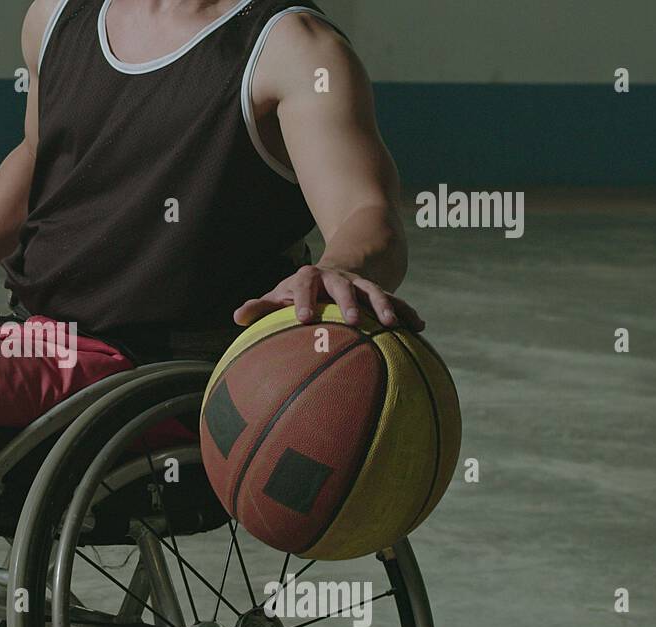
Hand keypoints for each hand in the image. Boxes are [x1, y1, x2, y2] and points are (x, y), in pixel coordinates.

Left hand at [234, 264, 423, 330]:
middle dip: (347, 301)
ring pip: (373, 291)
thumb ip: (261, 307)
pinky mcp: (378, 294)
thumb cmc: (300, 292)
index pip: (304, 283)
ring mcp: (360, 284)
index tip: (303, 319)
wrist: (334, 271)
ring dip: (382, 306)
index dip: (304, 299)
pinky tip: (419, 327)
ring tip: (390, 324)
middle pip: (342, 285)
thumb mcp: (281, 296)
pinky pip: (395, 301)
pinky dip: (406, 312)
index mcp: (309, 278)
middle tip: (350, 320)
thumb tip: (236, 317)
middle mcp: (336, 278)